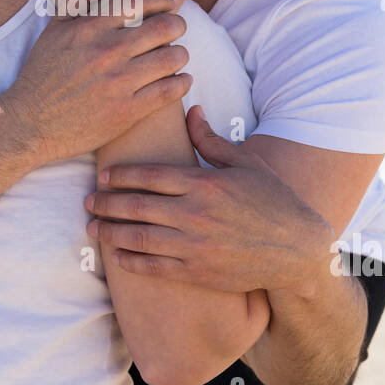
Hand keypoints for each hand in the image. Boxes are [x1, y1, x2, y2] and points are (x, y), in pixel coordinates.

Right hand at [1, 0, 192, 162]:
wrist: (30, 122)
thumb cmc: (42, 73)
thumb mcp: (55, 28)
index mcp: (91, 26)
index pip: (142, 0)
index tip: (168, 4)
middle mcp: (107, 50)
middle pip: (166, 26)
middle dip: (178, 25)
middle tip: (176, 29)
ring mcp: (119, 81)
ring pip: (173, 58)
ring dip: (181, 55)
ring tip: (176, 56)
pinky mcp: (127, 110)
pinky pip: (170, 90)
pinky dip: (182, 83)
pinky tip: (181, 80)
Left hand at [85, 105, 337, 293]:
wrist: (298, 250)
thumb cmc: (274, 200)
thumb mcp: (247, 163)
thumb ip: (211, 139)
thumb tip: (190, 111)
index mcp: (204, 183)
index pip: (150, 175)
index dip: (120, 175)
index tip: (101, 176)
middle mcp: (195, 215)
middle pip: (136, 206)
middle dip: (106, 203)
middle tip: (86, 201)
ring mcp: (195, 246)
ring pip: (139, 238)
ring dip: (110, 233)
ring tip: (92, 227)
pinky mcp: (198, 273)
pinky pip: (155, 267)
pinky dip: (132, 262)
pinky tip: (117, 257)